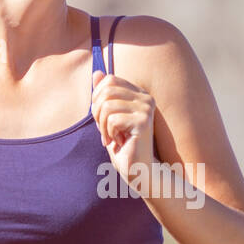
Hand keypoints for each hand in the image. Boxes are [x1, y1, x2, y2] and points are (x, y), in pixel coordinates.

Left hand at [92, 69, 155, 189]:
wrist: (138, 170)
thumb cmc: (122, 146)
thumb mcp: (107, 118)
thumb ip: (103, 97)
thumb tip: (97, 73)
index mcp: (138, 94)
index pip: (109, 80)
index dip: (98, 98)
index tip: (103, 118)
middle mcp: (145, 98)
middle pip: (106, 90)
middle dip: (97, 112)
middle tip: (104, 130)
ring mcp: (146, 109)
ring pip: (107, 105)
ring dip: (103, 125)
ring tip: (112, 137)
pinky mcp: (144, 122)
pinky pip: (113, 120)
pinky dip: (109, 133)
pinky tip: (119, 142)